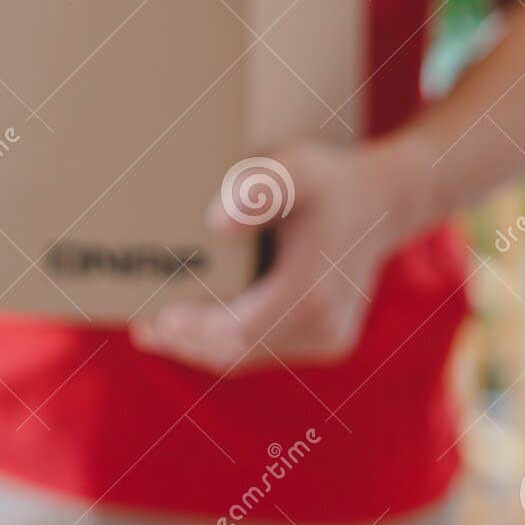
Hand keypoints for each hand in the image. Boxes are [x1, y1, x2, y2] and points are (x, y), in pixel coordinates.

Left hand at [131, 138, 425, 373]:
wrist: (382, 200)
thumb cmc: (330, 180)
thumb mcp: (295, 168)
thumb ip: (260, 187)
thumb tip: (216, 223)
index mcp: (313, 293)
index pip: (240, 330)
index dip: (195, 332)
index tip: (154, 320)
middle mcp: (324, 326)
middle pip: (239, 352)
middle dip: (187, 345)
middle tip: (142, 330)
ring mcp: (328, 338)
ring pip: (250, 356)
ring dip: (202, 348)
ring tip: (155, 332)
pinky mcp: (326, 339)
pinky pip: (265, 349)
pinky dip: (226, 342)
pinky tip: (193, 330)